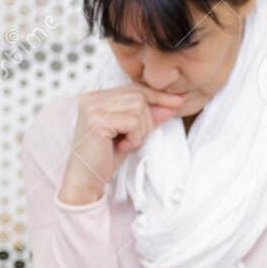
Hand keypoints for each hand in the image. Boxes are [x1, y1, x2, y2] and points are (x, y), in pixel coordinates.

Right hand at [59, 84, 184, 205]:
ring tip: (124, 142)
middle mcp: (92, 98)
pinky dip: (134, 138)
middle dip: (146, 120)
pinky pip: (133, 122)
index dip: (157, 96)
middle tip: (132, 138)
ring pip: (138, 109)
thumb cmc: (107, 156)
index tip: (178, 101)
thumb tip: (174, 103)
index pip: (134, 88)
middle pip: (139, 97)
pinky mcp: (96, 121)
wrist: (87, 178)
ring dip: (140, 131)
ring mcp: (92, 108)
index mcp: (97, 97)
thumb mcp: (133, 133)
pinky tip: (121, 146)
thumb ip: (150, 117)